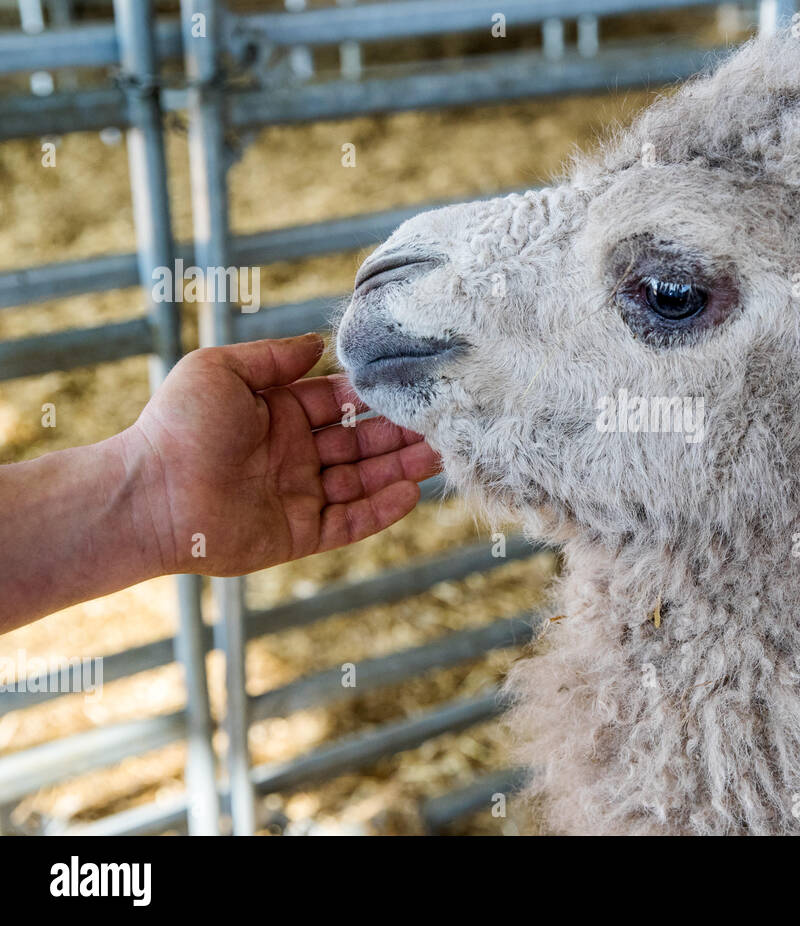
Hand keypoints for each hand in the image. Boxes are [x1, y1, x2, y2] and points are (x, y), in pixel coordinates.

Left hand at [124, 333, 439, 576]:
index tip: (412, 387)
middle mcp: (293, 456)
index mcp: (278, 417)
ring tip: (440, 456)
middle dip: (399, 434)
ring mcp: (299, 497)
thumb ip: (273, 357)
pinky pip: (351, 522)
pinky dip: (382, 510)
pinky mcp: (299, 535)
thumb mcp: (221, 370)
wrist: (151, 494)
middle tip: (442, 424)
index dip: (374, 398)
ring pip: (364, 482)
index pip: (340, 405)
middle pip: (360, 444)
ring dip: (401, 469)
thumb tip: (319, 343)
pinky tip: (411, 492)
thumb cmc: (178, 427)